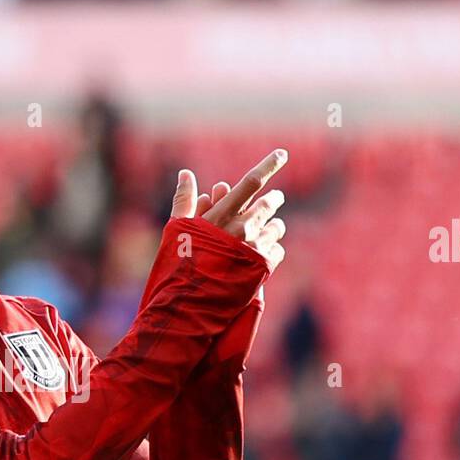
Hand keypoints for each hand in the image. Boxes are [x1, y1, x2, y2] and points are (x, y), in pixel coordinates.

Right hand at [170, 149, 287, 272]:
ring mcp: (253, 249)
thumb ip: (185, 199)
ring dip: (272, 225)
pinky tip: (261, 252)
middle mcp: (241, 230)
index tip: (283, 154)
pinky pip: (277, 250)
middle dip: (272, 199)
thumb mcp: (176, 229)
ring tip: (264, 230)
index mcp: (221, 217)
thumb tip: (185, 173)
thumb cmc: (177, 266)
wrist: (187, 305)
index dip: (268, 165)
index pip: (250, 183)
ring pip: (276, 227)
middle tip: (274, 199)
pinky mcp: (262, 269)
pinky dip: (271, 248)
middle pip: (268, 204)